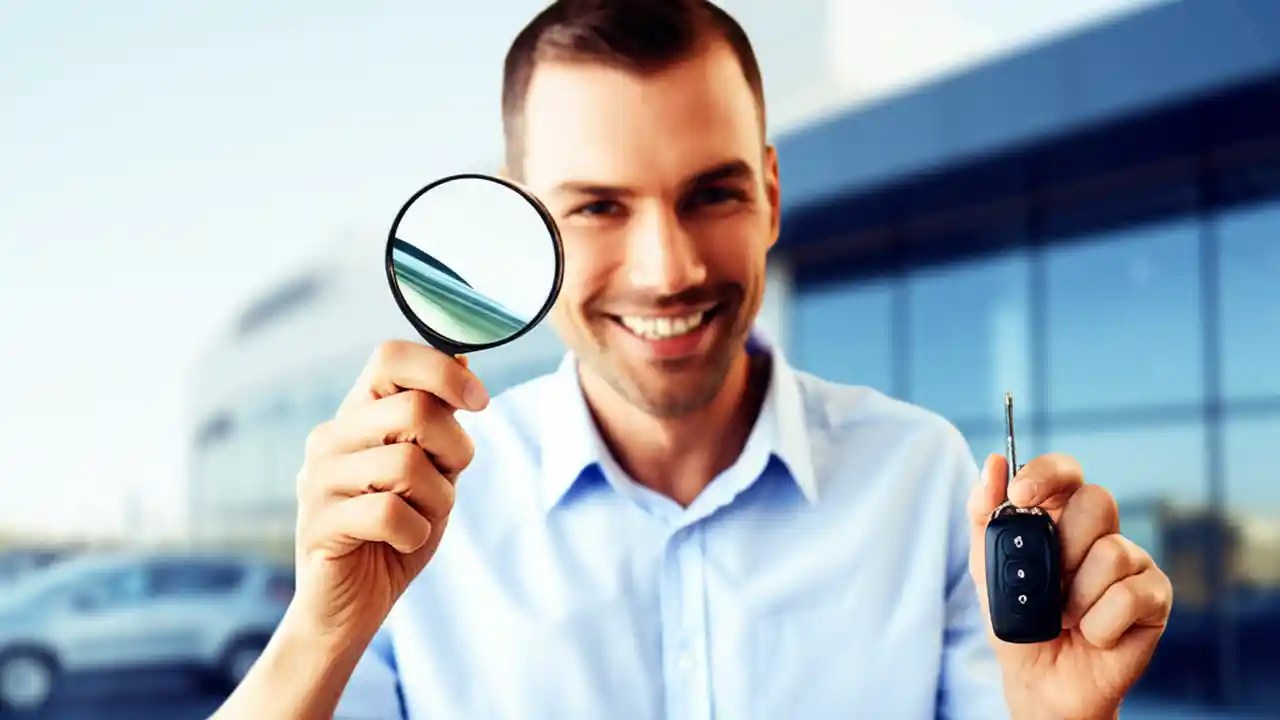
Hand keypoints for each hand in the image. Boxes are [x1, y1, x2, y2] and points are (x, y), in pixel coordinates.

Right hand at [289, 340, 488, 644]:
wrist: (351, 606)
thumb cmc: (395, 532)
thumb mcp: (430, 469)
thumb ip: (438, 419)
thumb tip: (461, 357)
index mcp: (357, 414)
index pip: (390, 357)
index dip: (443, 372)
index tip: (479, 402)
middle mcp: (331, 437)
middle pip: (413, 409)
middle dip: (453, 450)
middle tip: (444, 484)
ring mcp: (318, 479)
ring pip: (406, 464)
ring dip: (436, 499)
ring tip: (418, 518)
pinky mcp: (318, 524)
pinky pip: (390, 513)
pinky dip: (414, 532)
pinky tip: (401, 542)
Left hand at [967, 453, 1172, 719]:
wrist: (1040, 680)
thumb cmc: (1018, 620)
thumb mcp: (988, 567)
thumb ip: (984, 516)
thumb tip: (993, 464)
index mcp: (1059, 516)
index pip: (1065, 472)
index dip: (1047, 473)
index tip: (1020, 493)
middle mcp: (1100, 531)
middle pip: (1098, 500)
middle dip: (1064, 545)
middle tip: (1048, 581)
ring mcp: (1132, 562)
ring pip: (1112, 552)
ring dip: (1076, 596)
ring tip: (1064, 617)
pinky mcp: (1154, 596)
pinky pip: (1129, 595)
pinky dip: (1098, 624)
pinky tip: (1092, 634)